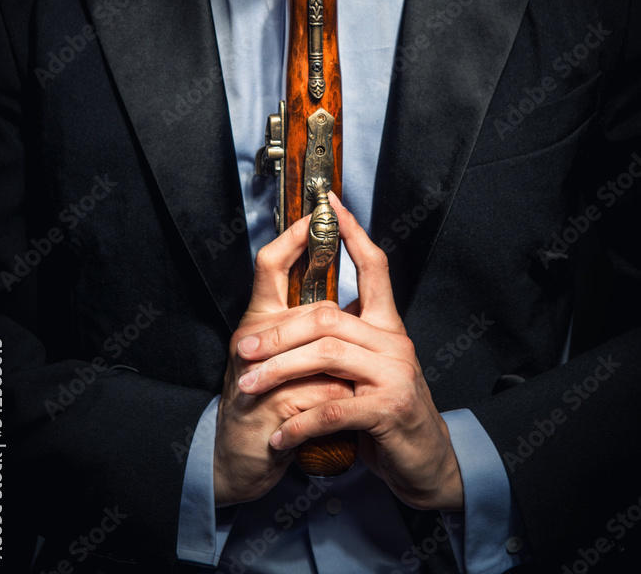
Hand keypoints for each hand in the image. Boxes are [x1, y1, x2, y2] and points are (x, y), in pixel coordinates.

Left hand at [235, 195, 463, 510]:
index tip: (329, 202)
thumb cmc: (386, 415)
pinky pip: (332, 407)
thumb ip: (341, 343)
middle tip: (243, 349)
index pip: (373, 266)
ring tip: (248, 388)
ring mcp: (395, 372)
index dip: (352, 231)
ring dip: (278, 371)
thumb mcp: (365, 371)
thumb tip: (298, 319)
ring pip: (325, 354)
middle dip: (277, 332)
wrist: (424, 465)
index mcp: (386, 325)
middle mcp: (394, 340)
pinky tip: (280, 434)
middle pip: (326, 315)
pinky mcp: (389, 409)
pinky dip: (300, 421)